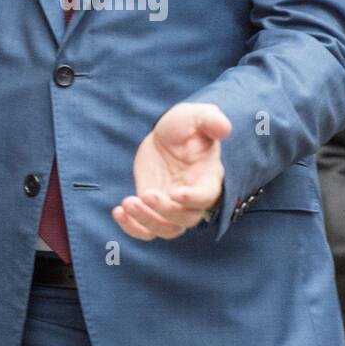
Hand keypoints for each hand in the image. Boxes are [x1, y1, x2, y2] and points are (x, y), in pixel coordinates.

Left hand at [112, 102, 230, 240]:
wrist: (166, 136)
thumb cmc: (186, 126)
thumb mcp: (195, 115)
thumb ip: (210, 119)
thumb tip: (225, 128)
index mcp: (207, 177)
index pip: (206, 196)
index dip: (193, 199)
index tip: (176, 193)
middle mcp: (193, 198)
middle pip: (186, 219)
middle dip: (165, 211)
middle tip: (145, 194)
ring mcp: (173, 206)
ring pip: (167, 230)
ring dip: (146, 222)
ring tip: (127, 204)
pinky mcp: (154, 209)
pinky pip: (146, 230)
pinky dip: (132, 227)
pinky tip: (119, 212)